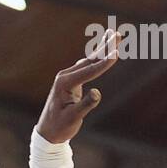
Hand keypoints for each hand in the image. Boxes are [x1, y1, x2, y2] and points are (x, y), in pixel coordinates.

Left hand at [35, 27, 120, 145]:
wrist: (47, 133)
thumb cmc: (59, 127)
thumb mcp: (73, 118)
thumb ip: (85, 105)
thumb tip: (97, 93)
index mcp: (65, 83)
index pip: (89, 71)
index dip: (104, 63)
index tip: (116, 53)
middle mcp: (65, 76)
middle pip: (90, 60)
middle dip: (106, 47)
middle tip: (119, 34)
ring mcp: (67, 77)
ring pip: (89, 61)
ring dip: (102, 48)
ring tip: (114, 35)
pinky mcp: (71, 81)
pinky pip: (87, 67)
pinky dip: (96, 58)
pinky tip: (103, 49)